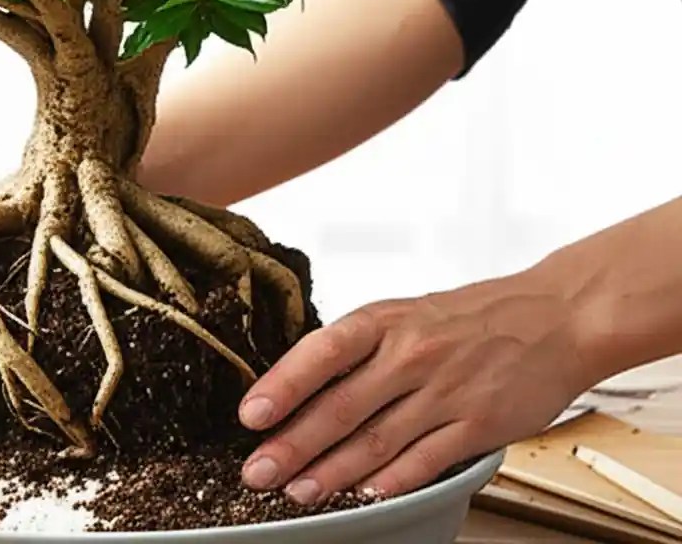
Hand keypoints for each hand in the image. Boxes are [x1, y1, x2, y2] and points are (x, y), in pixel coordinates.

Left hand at [236, 272, 595, 504]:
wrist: (557, 317)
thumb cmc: (471, 317)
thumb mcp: (404, 313)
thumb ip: (356, 349)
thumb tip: (294, 385)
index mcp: (386, 321)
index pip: (323, 352)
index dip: (283, 385)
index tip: (251, 414)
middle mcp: (412, 354)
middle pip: (341, 406)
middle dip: (293, 444)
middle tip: (258, 471)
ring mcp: (446, 391)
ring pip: (377, 440)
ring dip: (333, 472)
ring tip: (299, 491)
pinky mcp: (478, 424)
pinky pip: (426, 459)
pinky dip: (393, 480)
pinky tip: (365, 495)